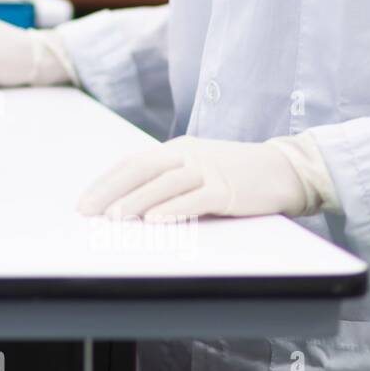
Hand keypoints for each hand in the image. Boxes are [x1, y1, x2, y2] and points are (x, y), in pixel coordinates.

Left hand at [76, 135, 326, 220]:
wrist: (284, 170)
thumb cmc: (236, 174)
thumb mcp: (197, 170)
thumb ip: (168, 181)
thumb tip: (130, 205)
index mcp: (176, 150)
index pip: (132, 163)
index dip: (106, 181)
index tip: (85, 201)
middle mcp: (188, 154)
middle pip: (141, 169)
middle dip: (111, 191)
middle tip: (88, 211)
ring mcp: (208, 169)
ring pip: (164, 183)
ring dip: (137, 200)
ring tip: (115, 218)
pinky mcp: (227, 187)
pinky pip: (196, 198)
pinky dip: (174, 209)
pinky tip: (155, 220)